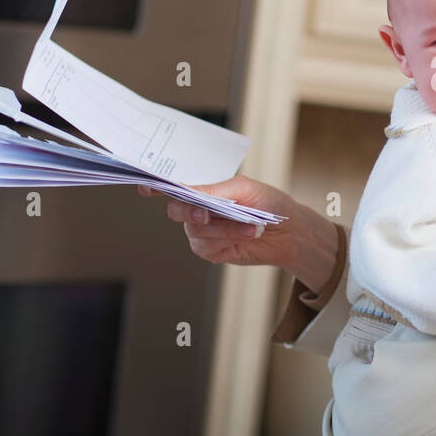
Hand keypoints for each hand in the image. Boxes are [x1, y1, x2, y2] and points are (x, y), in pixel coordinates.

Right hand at [138, 175, 304, 268]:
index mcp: (202, 188)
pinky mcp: (210, 250)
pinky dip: (229, 239)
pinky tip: (248, 234)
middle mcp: (196, 208)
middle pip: (176, 209)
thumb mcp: (244, 188)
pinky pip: (207, 246)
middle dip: (190, 211)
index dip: (155, 186)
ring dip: (225, 228)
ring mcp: (200, 231)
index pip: (172, 186)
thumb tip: (190, 191)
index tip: (147, 187)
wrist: (287, 231)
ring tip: (252, 225)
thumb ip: (216, 190)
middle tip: (206, 213)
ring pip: (196, 229)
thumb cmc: (267, 202)